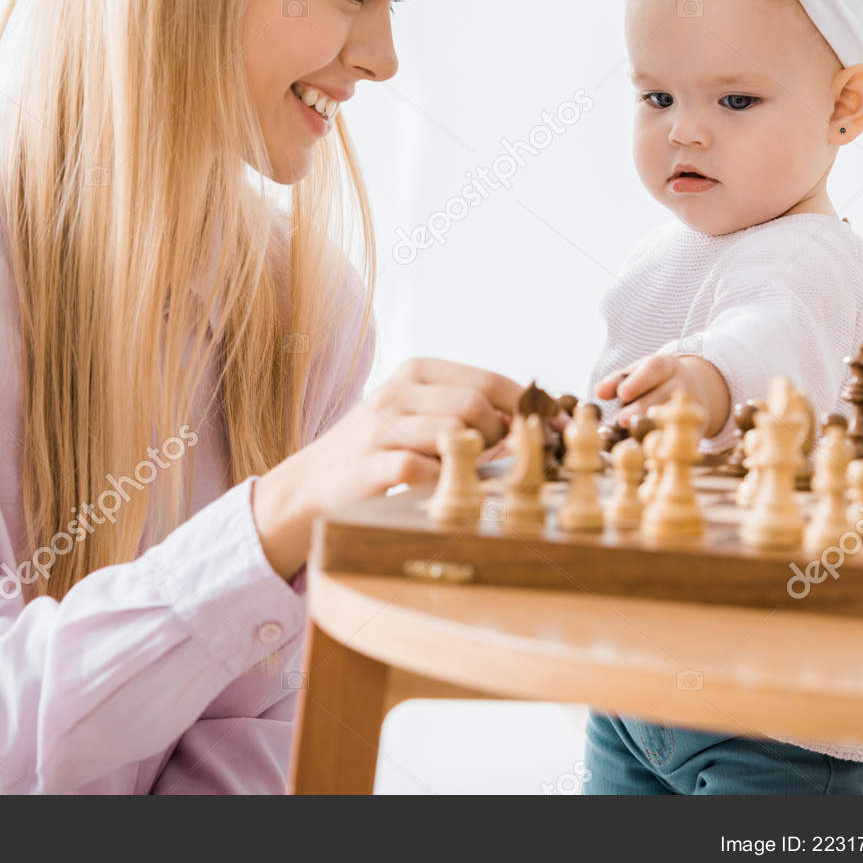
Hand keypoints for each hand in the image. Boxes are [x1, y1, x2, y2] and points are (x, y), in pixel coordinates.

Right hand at [252, 358, 523, 578]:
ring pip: (454, 432)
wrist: (308, 487)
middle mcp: (397, 393)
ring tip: (462, 476)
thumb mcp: (417, 418)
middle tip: (491, 461)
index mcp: (416, 373)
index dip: (528, 408)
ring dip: (472, 462)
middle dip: (497, 438)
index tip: (553, 432)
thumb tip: (533, 426)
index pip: (489, 380)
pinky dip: (440, 484)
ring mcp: (380, 427)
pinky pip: (424, 469)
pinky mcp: (369, 464)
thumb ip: (466, 414)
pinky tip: (434, 490)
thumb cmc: (375, 452)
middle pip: (476, 405)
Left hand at [593, 352, 728, 433]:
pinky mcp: (698, 428)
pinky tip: (650, 450)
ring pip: (674, 416)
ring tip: (633, 436)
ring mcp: (693, 405)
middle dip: (642, 407)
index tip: (622, 394)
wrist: (695, 392)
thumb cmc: (653, 384)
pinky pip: (684, 436)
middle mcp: (682, 383)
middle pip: (663, 394)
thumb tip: (599, 392)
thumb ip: (616, 382)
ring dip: (653, 426)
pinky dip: (667, 443)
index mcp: (666, 365)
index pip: (654, 368)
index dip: (639, 381)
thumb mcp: (637, 375)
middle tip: (622, 420)